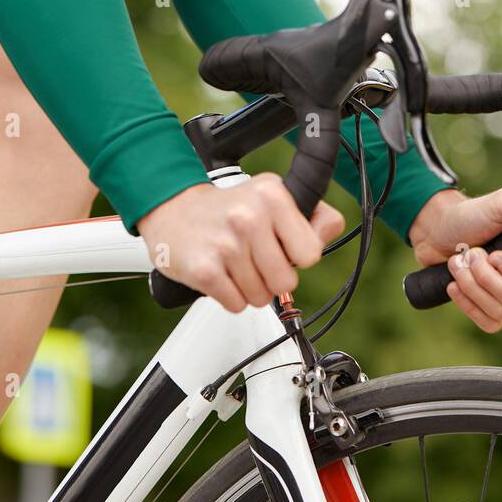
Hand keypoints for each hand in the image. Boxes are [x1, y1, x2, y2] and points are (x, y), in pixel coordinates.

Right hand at [138, 174, 344, 313]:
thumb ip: (309, 215)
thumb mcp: (270, 197)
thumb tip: (329, 228)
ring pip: (261, 297)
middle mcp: (249, 216)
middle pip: (286, 282)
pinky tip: (220, 273)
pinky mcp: (204, 269)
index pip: (311, 253)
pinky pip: (237, 305)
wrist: (172, 209)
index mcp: (272, 196)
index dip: (297, 257)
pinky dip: (230, 296)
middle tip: (254, 259)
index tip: (281, 247)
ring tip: (234, 263)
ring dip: (249, 288)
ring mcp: (226, 244)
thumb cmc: (228, 209)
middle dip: (272, 278)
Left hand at [408, 186, 501, 331]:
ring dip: (472, 286)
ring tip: (458, 262)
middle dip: (487, 278)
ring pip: (501, 313)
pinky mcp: (492, 307)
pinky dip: (467, 304)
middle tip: (471, 254)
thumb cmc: (475, 212)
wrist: (440, 227)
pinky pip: (489, 323)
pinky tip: (454, 284)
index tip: (494, 255)